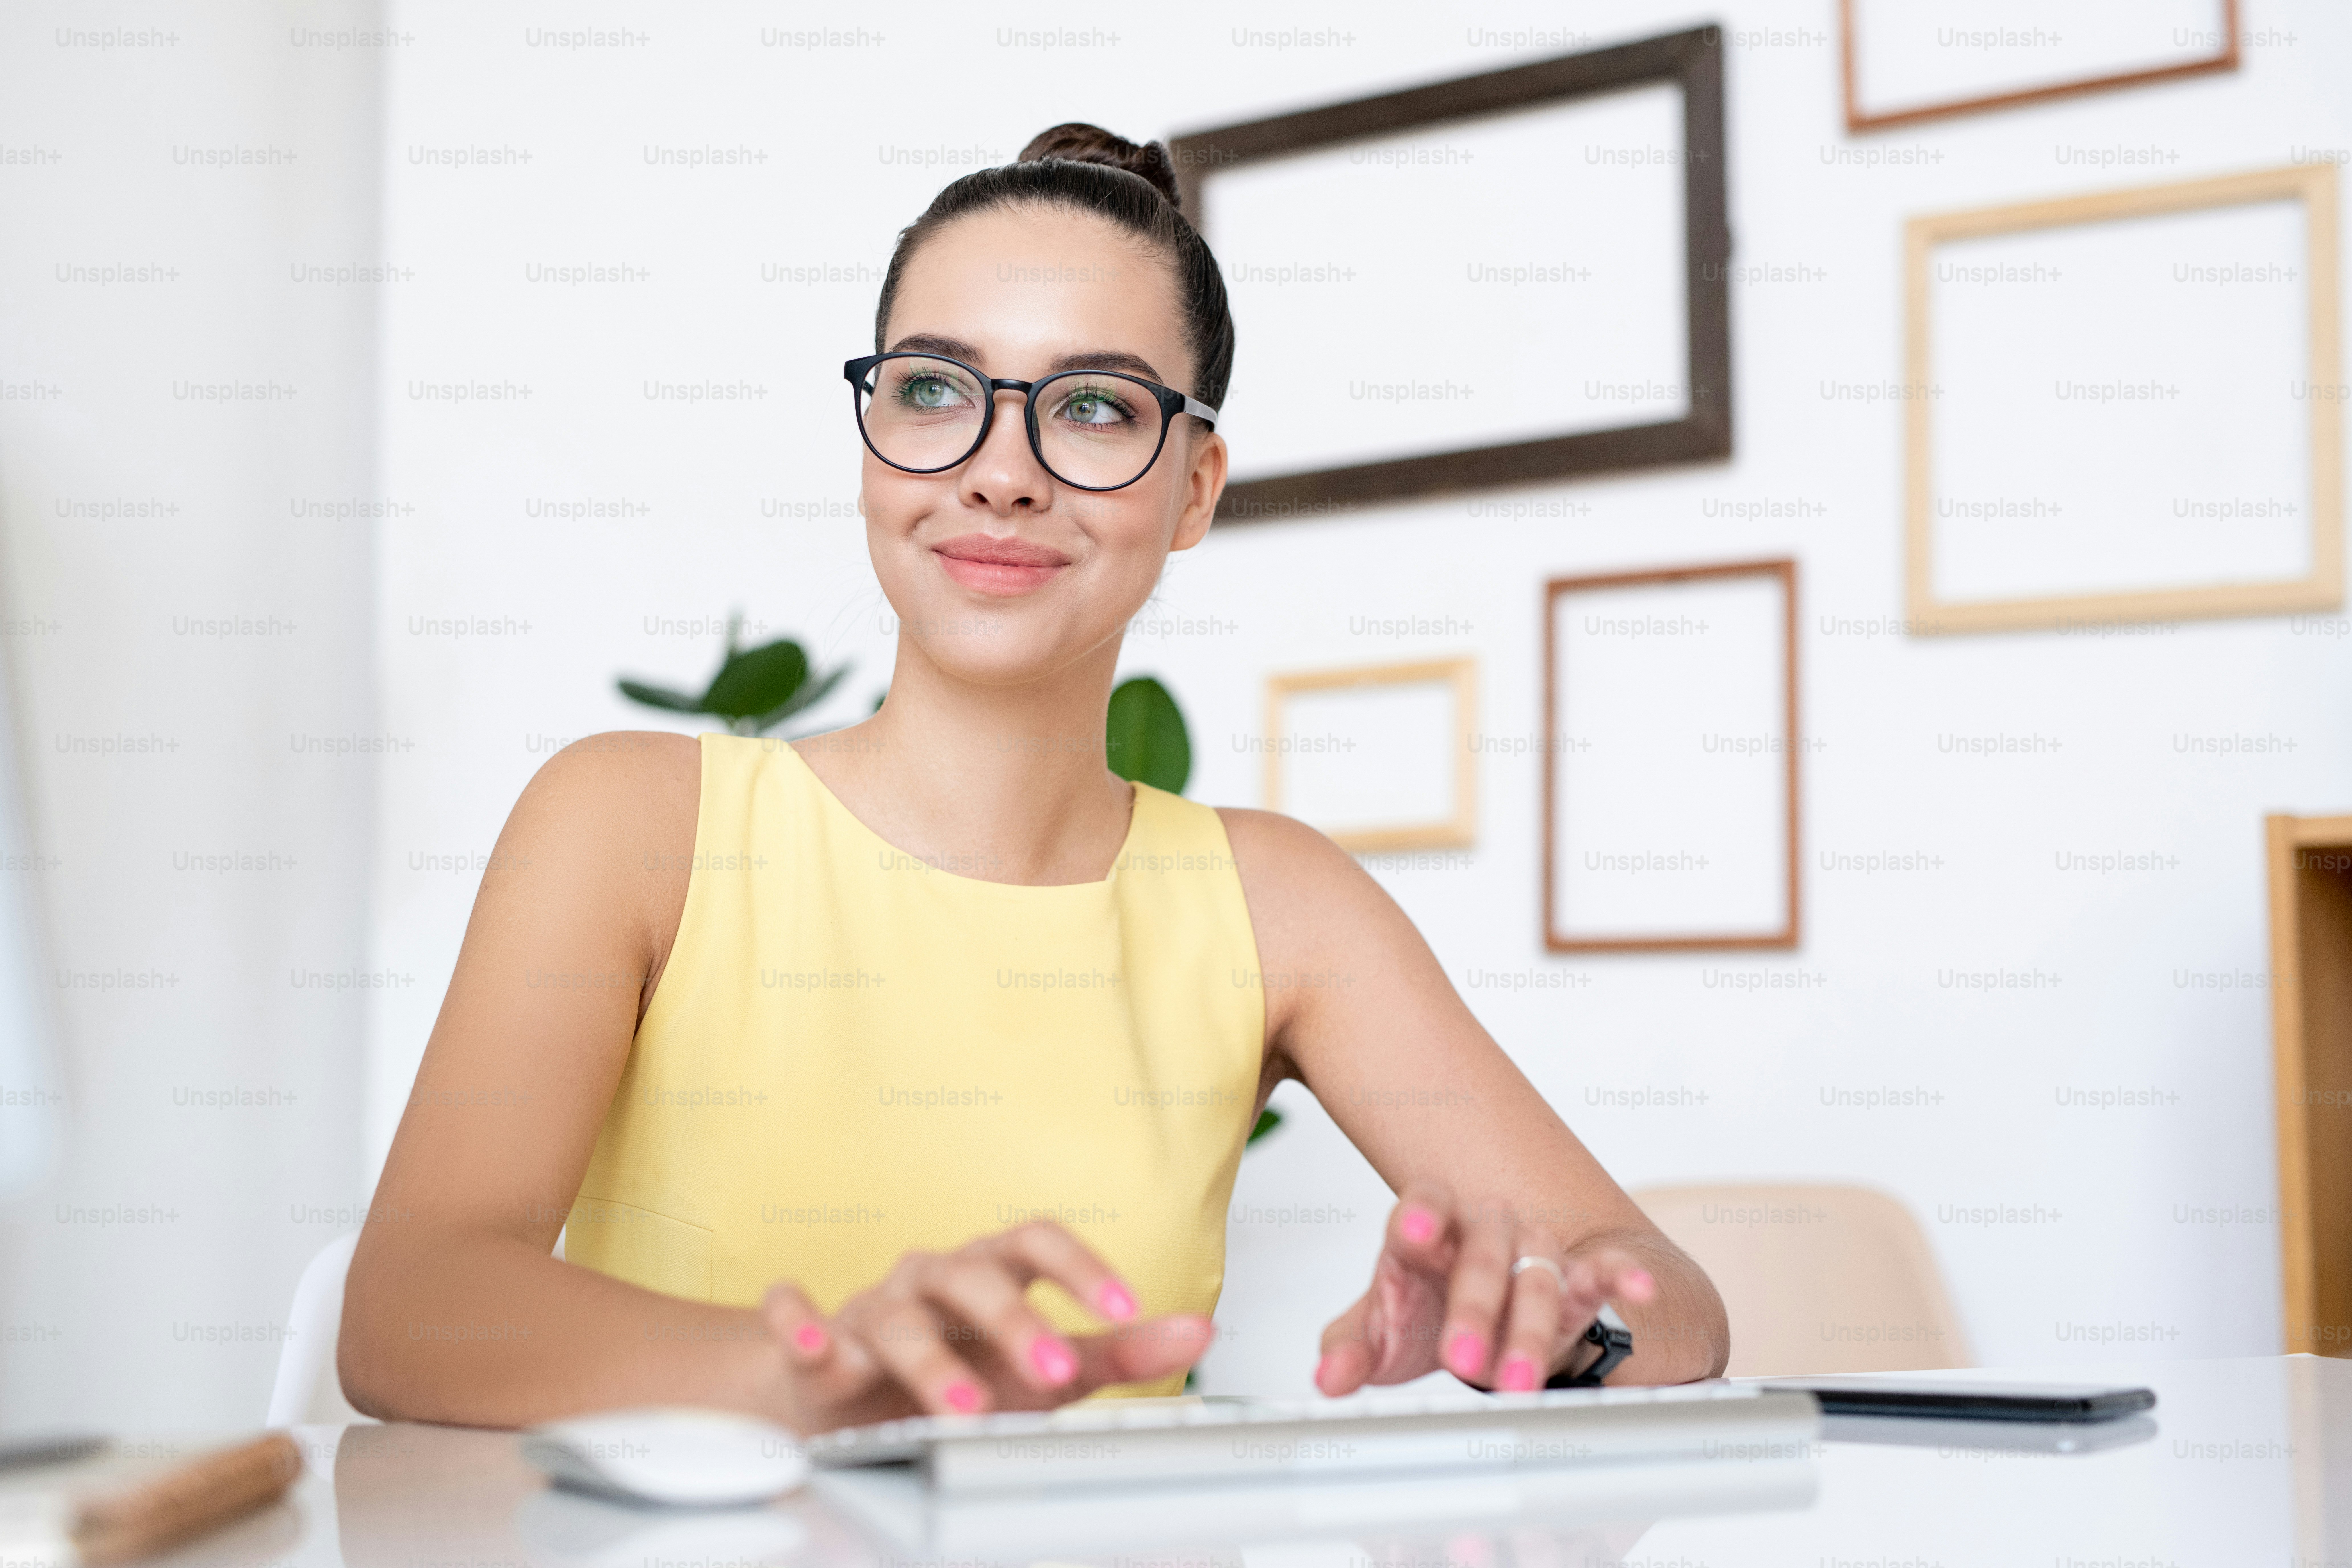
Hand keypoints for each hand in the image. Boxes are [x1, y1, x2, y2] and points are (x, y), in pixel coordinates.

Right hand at [758, 1221, 1211, 1433]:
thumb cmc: (963, 1369)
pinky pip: (796, 1320)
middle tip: (1051, 1371)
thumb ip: (1117, 1349)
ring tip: (965, 1407)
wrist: (859, 1394)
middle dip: (1014, 1324)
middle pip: (973, 1280)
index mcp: (990, 1271)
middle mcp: (933, 1279)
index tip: (1125, 1310)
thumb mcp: (1046, 1365)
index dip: (1082, 1271)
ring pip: (900, 1315)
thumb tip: (1198, 1332)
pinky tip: (814, 1344)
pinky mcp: (816, 1342)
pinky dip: (801, 1326)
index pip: (1038, 1243)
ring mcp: (873, 1307)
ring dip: (933, 1360)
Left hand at [1314, 1179, 1655, 1394]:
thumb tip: (1327, 1378)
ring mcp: (1533, 1249)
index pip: (1423, 1204)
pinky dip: (1622, 1275)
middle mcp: (1483, 1229)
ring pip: (1537, 1279)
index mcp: (1427, 1227)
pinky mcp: (1577, 1277)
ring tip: (1516, 1383)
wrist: (1481, 1317)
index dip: (1420, 1214)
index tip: (1415, 1229)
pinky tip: (1638, 1288)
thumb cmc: (1424, 1309)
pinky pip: (1603, 1268)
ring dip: (1529, 1333)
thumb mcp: (1380, 1331)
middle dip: (1473, 1311)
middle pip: (1481, 1258)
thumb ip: (1351, 1348)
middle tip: (1460, 1362)